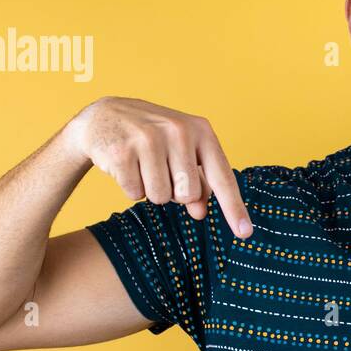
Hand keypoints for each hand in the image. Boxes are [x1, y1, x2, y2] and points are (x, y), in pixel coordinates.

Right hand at [64, 96, 253, 238]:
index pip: (222, 177)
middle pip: (188, 194)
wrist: (104, 116)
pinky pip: (135, 194)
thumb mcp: (183, 153)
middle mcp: (178, 131)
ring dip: (151, 190)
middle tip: (162, 169)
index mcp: (201, 131)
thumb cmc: (153, 138)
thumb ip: (199, 182)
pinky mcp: (121, 151)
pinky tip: (126, 165)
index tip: (246, 234)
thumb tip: (201, 212)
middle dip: (174, 192)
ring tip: (143, 165)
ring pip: (160, 197)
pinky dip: (131, 187)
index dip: (234, 208)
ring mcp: (148, 139)